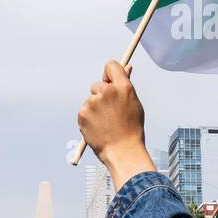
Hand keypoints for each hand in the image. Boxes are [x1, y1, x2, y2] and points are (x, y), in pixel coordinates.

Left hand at [77, 61, 154, 191]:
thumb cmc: (131, 129)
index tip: (110, 82)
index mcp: (123, 87)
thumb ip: (126, 85)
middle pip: (98, 84)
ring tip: (107, 123)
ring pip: (91, 100)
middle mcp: (107, 91)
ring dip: (95, 108)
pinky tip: (99, 128)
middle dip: (101, 95)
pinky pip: (85, 111)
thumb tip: (127, 68)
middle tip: (111, 112)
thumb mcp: (134, 104)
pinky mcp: (83, 113)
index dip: (110, 74)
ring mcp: (93, 102)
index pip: (111, 65)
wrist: (123, 151)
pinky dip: (89, 118)